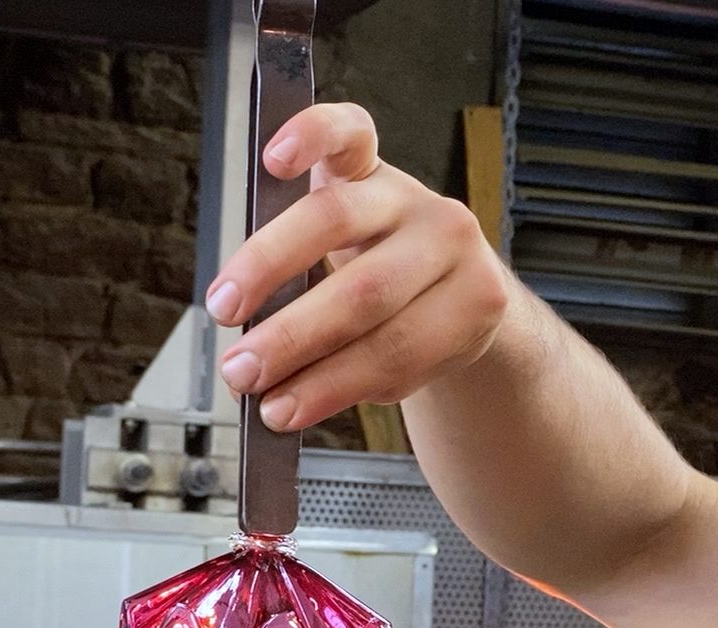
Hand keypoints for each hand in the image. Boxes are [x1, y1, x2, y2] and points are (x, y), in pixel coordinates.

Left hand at [206, 102, 516, 431]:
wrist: (467, 305)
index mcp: (365, 173)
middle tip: (236, 361)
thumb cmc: (377, 275)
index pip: (345, 131)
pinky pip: (407, 355)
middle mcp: (414, 201)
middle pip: (339, 231)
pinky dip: (348, 387)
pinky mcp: (481, 303)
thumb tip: (240, 330)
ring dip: (311, 366)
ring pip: (375, 309)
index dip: (310, 135)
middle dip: (279, 302)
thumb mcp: (338, 252)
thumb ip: (293, 269)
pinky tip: (310, 405)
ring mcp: (456, 248)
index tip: (272, 160)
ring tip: (267, 402)